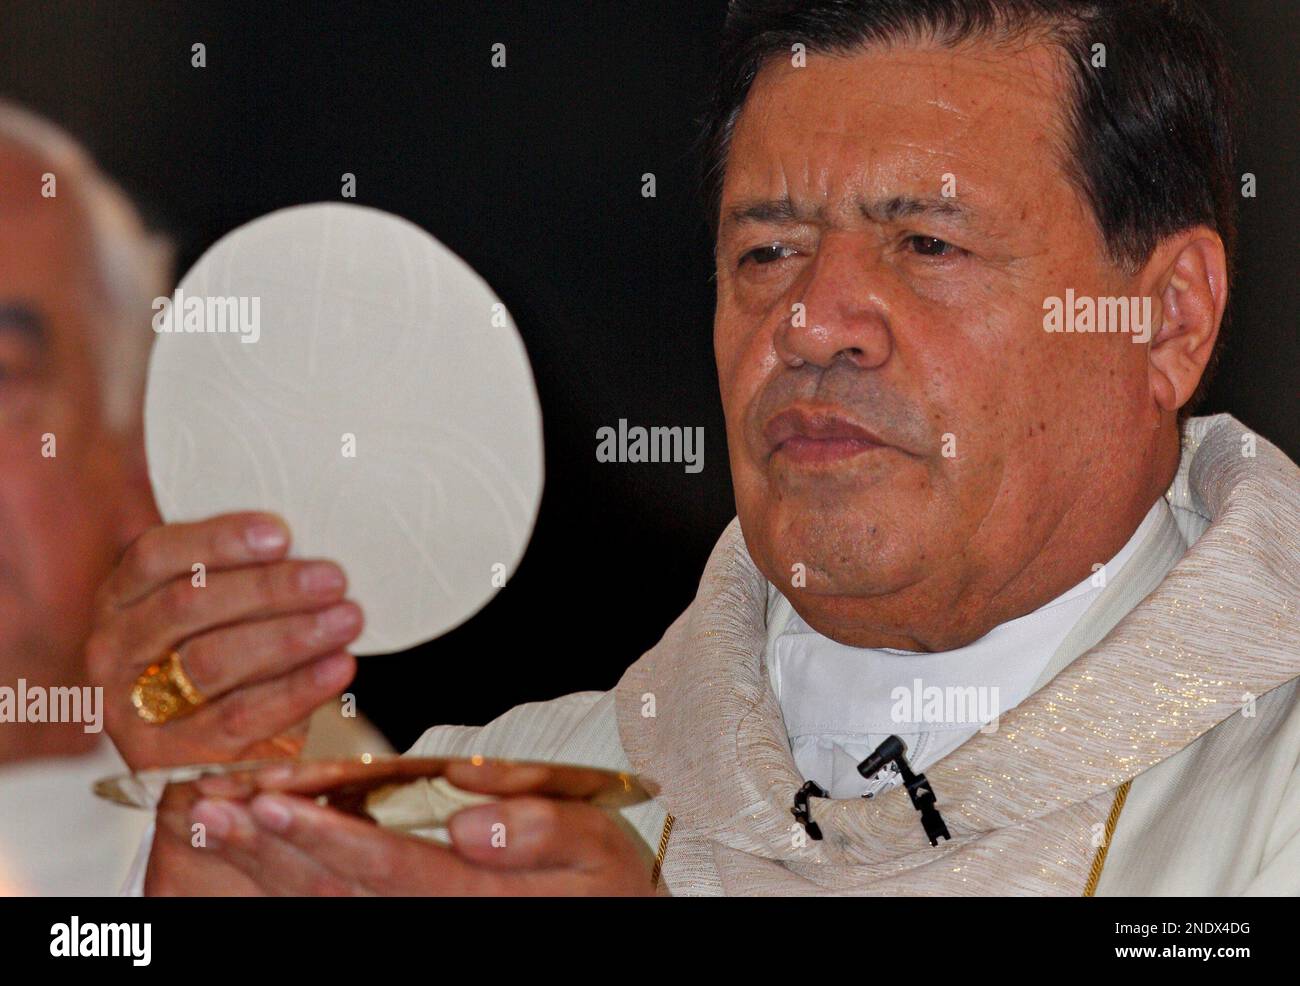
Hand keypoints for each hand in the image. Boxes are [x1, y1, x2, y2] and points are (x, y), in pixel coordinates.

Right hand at [87, 511, 363, 770]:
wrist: (197, 762)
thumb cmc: (218, 661)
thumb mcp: (216, 615)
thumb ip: (244, 581)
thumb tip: (311, 559)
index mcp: (120, 598)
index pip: (157, 556)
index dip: (219, 540)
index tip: (282, 534)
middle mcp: (113, 650)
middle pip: (187, 606)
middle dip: (268, 589)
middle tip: (333, 579)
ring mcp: (132, 709)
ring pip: (211, 662)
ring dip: (289, 636)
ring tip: (347, 618)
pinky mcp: (169, 759)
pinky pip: (240, 718)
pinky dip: (296, 689)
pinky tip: (339, 666)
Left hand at [150, 762, 659, 895]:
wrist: (610, 920)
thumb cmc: (604, 882)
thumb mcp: (598, 846)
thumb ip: (541, 831)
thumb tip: (471, 818)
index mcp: (476, 899)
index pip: (388, 866)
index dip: (327, 833)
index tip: (275, 800)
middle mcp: (431, 923)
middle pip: (334, 892)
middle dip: (268, 849)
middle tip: (212, 805)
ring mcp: (408, 931)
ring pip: (320, 905)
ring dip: (261, 865)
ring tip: (213, 820)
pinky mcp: (399, 926)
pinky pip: (329, 911)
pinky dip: (279, 881)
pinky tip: (250, 851)